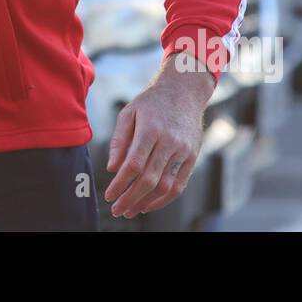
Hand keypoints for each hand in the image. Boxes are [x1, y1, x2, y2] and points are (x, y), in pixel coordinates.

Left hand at [103, 54, 215, 217]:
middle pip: (149, 179)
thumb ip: (119, 140)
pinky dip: (164, 199)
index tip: (109, 195)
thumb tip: (112, 168)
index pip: (134, 164)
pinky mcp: (192, 157)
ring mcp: (183, 151)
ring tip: (131, 210)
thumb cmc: (151, 102)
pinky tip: (149, 204)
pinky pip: (179, 185)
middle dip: (130, 198)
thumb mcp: (128, 113)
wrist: (184, 91)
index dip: (120, 184)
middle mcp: (169, 142)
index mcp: (151, 129)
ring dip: (146, 203)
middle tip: (117, 210)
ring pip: (165, 186)